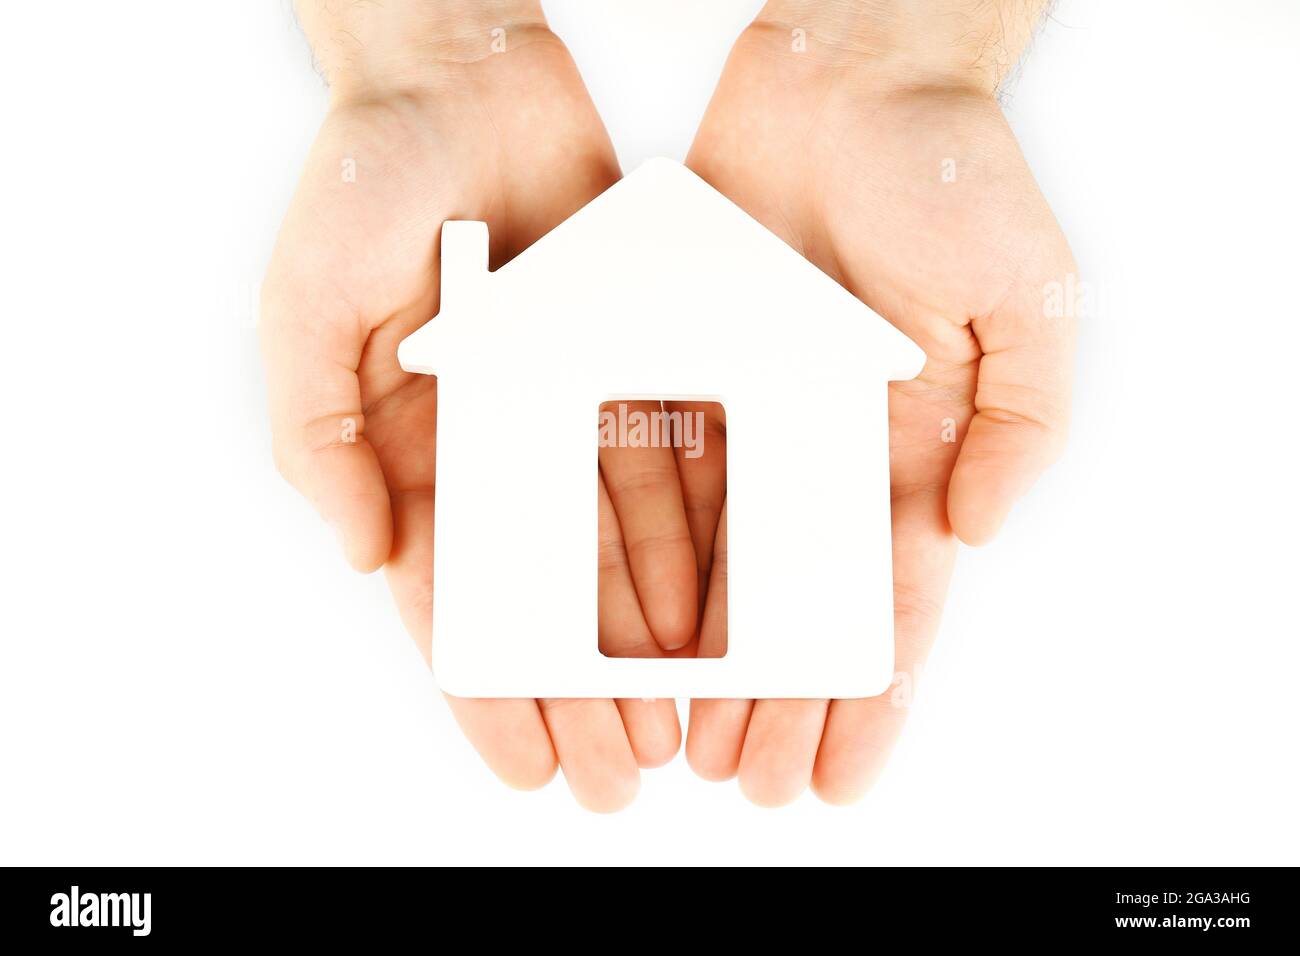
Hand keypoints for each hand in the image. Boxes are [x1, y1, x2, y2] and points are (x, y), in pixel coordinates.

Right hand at [261, 3, 687, 810]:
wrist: (460, 77)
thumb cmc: (365, 182)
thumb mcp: (305, 308)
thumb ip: (320, 436)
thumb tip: (365, 557)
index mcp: (413, 450)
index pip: (456, 601)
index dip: (489, 690)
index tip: (527, 767)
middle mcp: (499, 446)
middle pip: (548, 598)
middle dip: (581, 695)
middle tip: (619, 777)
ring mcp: (570, 410)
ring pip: (619, 553)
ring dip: (645, 644)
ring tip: (677, 726)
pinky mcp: (635, 363)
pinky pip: (673, 469)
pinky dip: (693, 548)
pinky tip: (714, 620)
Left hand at [682, 2, 1076, 804]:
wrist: (851, 75)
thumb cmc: (950, 172)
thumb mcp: (1027, 295)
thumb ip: (1023, 421)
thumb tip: (981, 535)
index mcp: (911, 449)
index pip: (890, 604)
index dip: (870, 698)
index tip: (842, 776)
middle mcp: (825, 449)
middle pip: (797, 607)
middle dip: (779, 704)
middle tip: (749, 788)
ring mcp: (752, 415)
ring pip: (719, 565)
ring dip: (707, 662)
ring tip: (685, 745)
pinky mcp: (684, 368)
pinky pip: (658, 480)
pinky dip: (646, 562)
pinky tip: (632, 635)